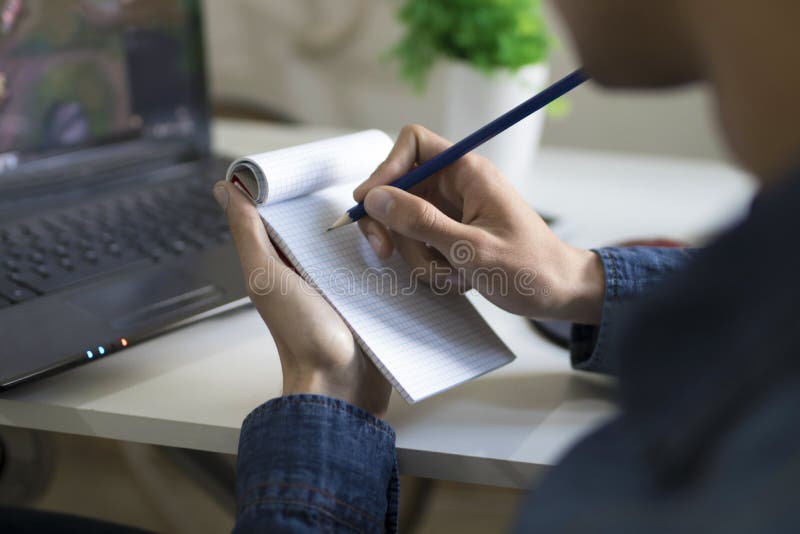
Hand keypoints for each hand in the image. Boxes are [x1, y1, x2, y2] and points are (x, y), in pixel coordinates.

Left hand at [213, 181, 390, 416]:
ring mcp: (345, 283)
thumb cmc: (300, 337)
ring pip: (362, 240)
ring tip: (391, 223)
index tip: (324, 166)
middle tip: (371, 195)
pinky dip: (391, 253)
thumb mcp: (266, 276)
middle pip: (332, 221)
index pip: (291, 210)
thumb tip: (223, 187)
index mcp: (283, 260)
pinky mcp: (373, 296)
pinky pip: (382, 265)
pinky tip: (406, 241)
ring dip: (377, 229)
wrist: (341, 387)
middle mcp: (313, 269)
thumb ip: (247, 232)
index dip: (303, 187)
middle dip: (350, 206)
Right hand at [354, 125, 604, 323]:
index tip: (370, 202)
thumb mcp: (471, 250)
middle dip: (392, 226)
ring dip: (418, 257)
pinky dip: (429, 267)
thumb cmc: (530, 269)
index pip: (412, 144)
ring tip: (453, 276)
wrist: (560, 294)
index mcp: (467, 172)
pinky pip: (419, 245)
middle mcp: (456, 185)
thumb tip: (374, 197)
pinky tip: (458, 279)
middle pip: (398, 189)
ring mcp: (452, 211)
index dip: (386, 168)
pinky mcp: (451, 235)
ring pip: (405, 224)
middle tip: (385, 253)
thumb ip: (421, 222)